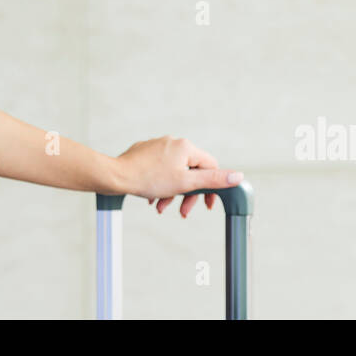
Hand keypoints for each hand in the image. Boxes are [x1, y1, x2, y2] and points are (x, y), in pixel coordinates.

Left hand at [115, 135, 243, 217]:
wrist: (116, 176)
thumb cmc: (150, 179)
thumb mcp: (186, 183)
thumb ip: (213, 180)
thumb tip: (239, 176)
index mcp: (186, 147)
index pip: (210, 166)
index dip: (212, 187)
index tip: (208, 205)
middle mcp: (173, 142)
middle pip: (190, 171)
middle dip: (187, 194)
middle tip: (182, 212)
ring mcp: (158, 146)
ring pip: (173, 173)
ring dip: (171, 193)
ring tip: (159, 207)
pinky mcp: (145, 153)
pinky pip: (159, 170)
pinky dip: (159, 186)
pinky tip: (151, 199)